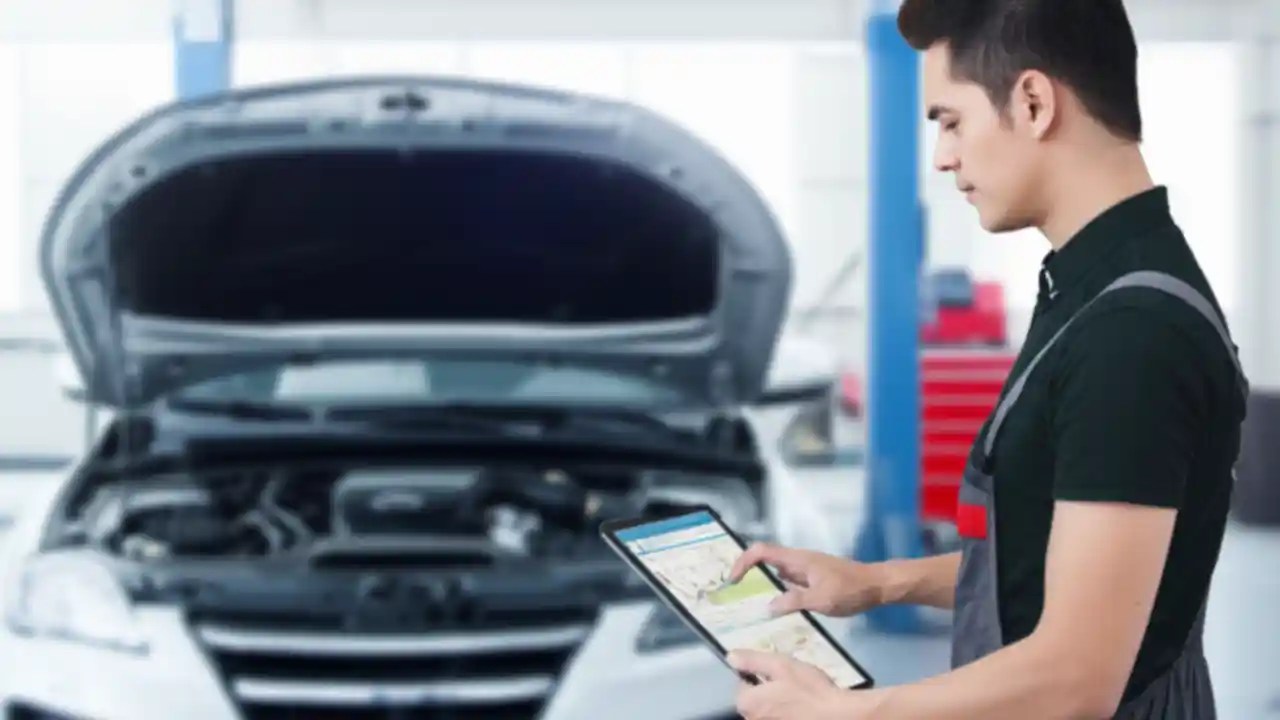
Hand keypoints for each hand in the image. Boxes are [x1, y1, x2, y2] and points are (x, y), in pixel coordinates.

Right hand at [727, 542, 886, 616]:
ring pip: (775, 571)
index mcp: (797, 559)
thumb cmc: (850, 590)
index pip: (761, 552)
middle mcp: (797, 560)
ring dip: (760, 582)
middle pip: (764, 558)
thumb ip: (793, 601)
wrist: (876, 586)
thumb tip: (768, 607)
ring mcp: (804, 569)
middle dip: (746, 571)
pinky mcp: (811, 578)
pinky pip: (787, 581)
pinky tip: (775, 607)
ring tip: (748, 602)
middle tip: (733, 592)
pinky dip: (776, 590)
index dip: (743, 562)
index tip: (733, 581)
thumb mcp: (821, 599)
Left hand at [729, 650, 879, 719]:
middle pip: (753, 701)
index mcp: (747, 703)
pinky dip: (787, 713)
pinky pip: (779, 717)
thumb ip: (752, 660)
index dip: (757, 675)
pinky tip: (802, 709)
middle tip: (788, 683)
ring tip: (797, 695)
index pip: (741, 686)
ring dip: (777, 703)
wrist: (837, 716)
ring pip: (767, 711)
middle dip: (766, 691)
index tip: (775, 672)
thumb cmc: (808, 689)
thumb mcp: (781, 665)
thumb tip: (730, 657)